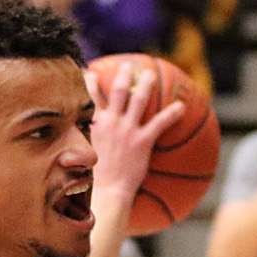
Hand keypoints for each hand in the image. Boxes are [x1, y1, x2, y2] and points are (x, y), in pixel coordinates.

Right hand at [85, 62, 186, 203]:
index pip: (88, 97)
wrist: (106, 191)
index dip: (88, 83)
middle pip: (117, 91)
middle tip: (128, 66)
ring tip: (151, 74)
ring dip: (146, 85)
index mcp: (93, 125)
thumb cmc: (92, 180)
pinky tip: (181, 107)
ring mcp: (126, 130)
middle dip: (123, 75)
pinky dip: (171, 114)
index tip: (89, 72)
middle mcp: (109, 122)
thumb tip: (75, 147)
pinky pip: (159, 123)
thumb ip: (82, 144)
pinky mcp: (142, 141)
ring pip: (138, 100)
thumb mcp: (80, 157)